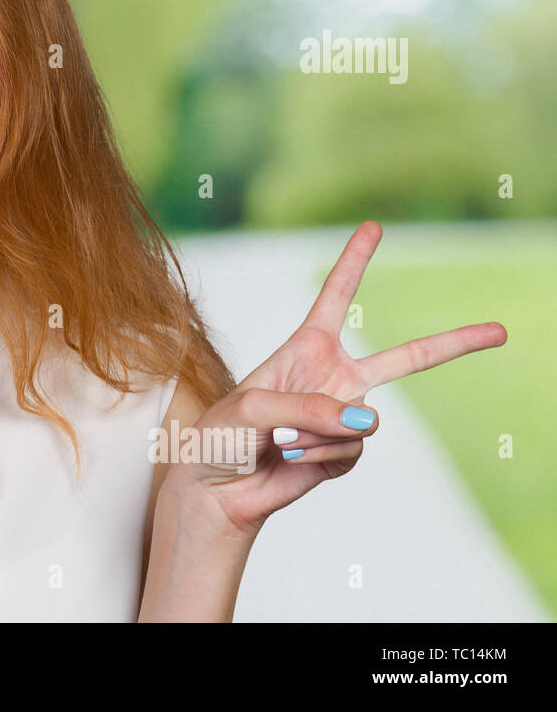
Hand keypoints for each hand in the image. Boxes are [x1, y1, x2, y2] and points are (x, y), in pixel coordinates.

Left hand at [163, 220, 505, 535]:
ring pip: (363, 421)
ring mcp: (342, 416)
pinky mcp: (343, 452)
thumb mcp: (250, 409)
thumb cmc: (220, 436)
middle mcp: (332, 378)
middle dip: (455, 344)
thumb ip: (305, 408)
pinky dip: (321, 457)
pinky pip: (352, 451)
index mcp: (305, 349)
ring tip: (282, 444)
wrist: (217, 489)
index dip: (354, 261)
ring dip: (318, 434)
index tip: (373, 227)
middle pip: (405, 359)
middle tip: (499, 331)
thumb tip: (364, 421)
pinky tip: (293, 461)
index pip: (335, 298)